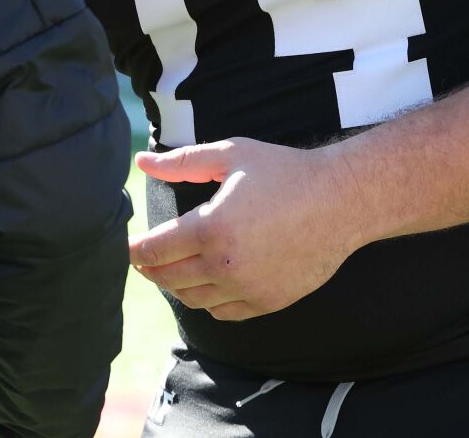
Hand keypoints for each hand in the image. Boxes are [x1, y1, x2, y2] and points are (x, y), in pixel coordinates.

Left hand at [128, 137, 372, 321]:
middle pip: (169, 279)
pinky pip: (224, 313)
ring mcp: (247, 288)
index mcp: (211, 228)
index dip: (135, 249)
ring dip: (176, 286)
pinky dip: (208, 301)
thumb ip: (182, 162)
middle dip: (150, 269)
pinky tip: (206, 283)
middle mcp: (225, 265)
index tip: (127, 246)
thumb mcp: (231, 155)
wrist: (340, 201)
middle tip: (143, 258)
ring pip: (194, 299)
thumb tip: (141, 164)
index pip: (155, 249)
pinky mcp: (267, 302)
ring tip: (171, 270)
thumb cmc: (284, 172)